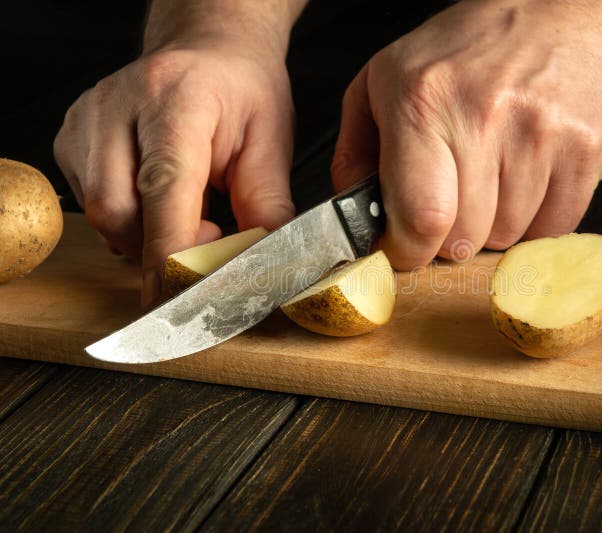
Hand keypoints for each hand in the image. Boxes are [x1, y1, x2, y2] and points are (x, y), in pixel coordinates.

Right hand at [54, 37, 295, 306]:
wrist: (208, 51)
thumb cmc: (240, 91)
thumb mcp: (271, 141)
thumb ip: (267, 204)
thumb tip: (260, 262)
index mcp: (176, 99)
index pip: (163, 186)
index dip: (171, 248)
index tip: (184, 290)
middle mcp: (117, 105)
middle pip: (116, 209)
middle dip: (160, 246)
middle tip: (210, 236)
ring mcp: (87, 121)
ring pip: (99, 213)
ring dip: (145, 234)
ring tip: (190, 211)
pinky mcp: (72, 139)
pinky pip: (91, 204)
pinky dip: (129, 219)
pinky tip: (159, 199)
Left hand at [331, 0, 601, 269]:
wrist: (550, 18)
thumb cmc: (459, 57)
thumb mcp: (381, 84)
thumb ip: (356, 154)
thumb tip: (355, 222)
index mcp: (423, 101)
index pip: (421, 217)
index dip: (410, 251)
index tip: (407, 248)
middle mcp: (485, 115)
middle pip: (465, 237)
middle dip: (449, 239)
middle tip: (451, 207)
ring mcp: (542, 133)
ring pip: (508, 236)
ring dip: (492, 227)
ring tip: (490, 181)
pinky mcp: (585, 148)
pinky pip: (554, 229)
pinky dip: (535, 222)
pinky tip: (526, 183)